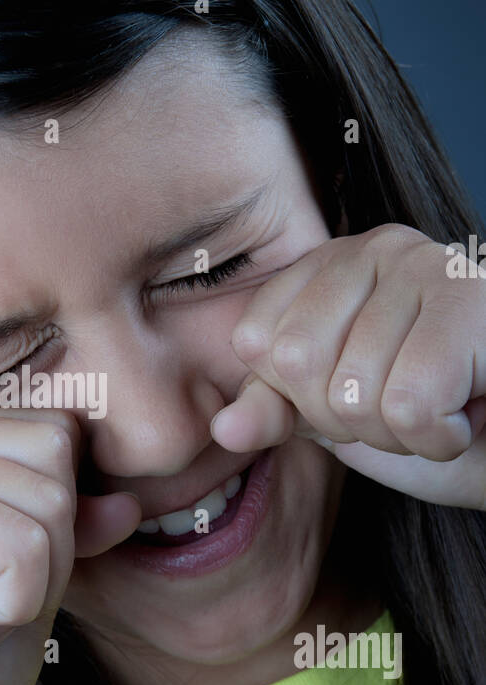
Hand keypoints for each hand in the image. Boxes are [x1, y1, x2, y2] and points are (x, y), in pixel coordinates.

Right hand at [0, 406, 140, 684]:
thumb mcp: (35, 576)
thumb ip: (74, 521)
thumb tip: (129, 503)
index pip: (51, 431)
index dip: (51, 522)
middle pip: (52, 451)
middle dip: (44, 544)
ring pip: (46, 496)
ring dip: (29, 578)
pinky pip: (22, 543)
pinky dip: (12, 601)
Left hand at [209, 223, 485, 509]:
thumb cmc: (439, 416)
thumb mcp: (338, 416)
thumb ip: (276, 411)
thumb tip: (223, 427)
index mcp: (327, 267)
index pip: (257, 345)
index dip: (304, 399)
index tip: (364, 392)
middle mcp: (372, 247)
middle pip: (298, 367)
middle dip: (351, 419)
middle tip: (408, 406)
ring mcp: (425, 264)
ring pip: (354, 391)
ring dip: (403, 434)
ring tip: (444, 406)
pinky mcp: (471, 301)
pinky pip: (409, 404)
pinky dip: (438, 437)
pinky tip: (468, 411)